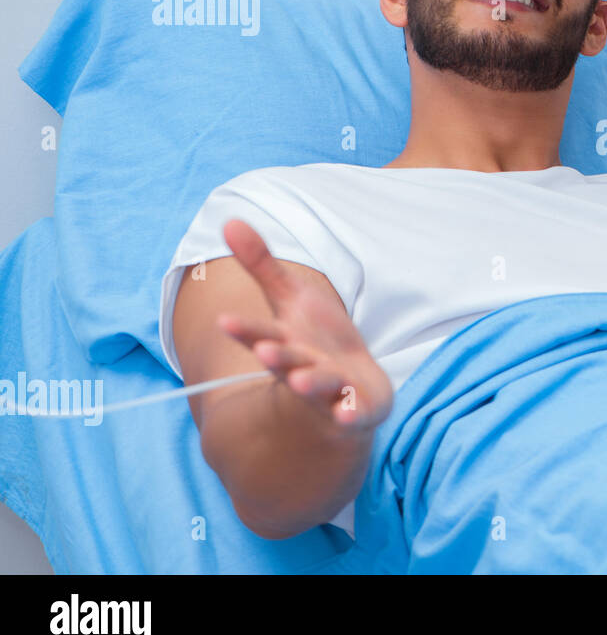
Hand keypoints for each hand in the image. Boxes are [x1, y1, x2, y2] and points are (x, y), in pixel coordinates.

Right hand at [214, 219, 392, 431]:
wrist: (352, 387)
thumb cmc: (316, 339)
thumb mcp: (292, 298)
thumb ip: (262, 266)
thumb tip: (229, 220)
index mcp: (285, 343)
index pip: (261, 334)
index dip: (245, 329)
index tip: (224, 320)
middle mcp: (303, 368)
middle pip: (287, 362)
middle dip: (277, 358)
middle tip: (264, 351)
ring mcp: (329, 390)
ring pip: (318, 386)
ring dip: (309, 384)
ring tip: (300, 381)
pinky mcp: (355, 406)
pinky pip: (352, 412)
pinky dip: (350, 413)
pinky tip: (349, 414)